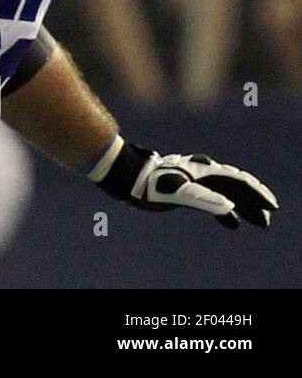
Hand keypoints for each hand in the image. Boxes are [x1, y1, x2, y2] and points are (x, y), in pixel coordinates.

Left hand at [110, 150, 277, 228]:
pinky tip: (231, 224)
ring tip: (256, 223)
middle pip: (235, 187)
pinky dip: (225, 211)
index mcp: (205, 172)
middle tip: (266, 219)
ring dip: (243, 207)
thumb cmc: (151, 183)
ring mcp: (194, 179)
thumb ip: (204, 199)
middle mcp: (203, 173)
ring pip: (226, 193)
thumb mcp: (178, 193)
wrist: (127, 174)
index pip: (239, 182)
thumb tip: (230, 208)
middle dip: (253, 202)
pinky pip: (213, 199)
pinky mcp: (186, 188)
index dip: (256, 195)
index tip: (270, 208)